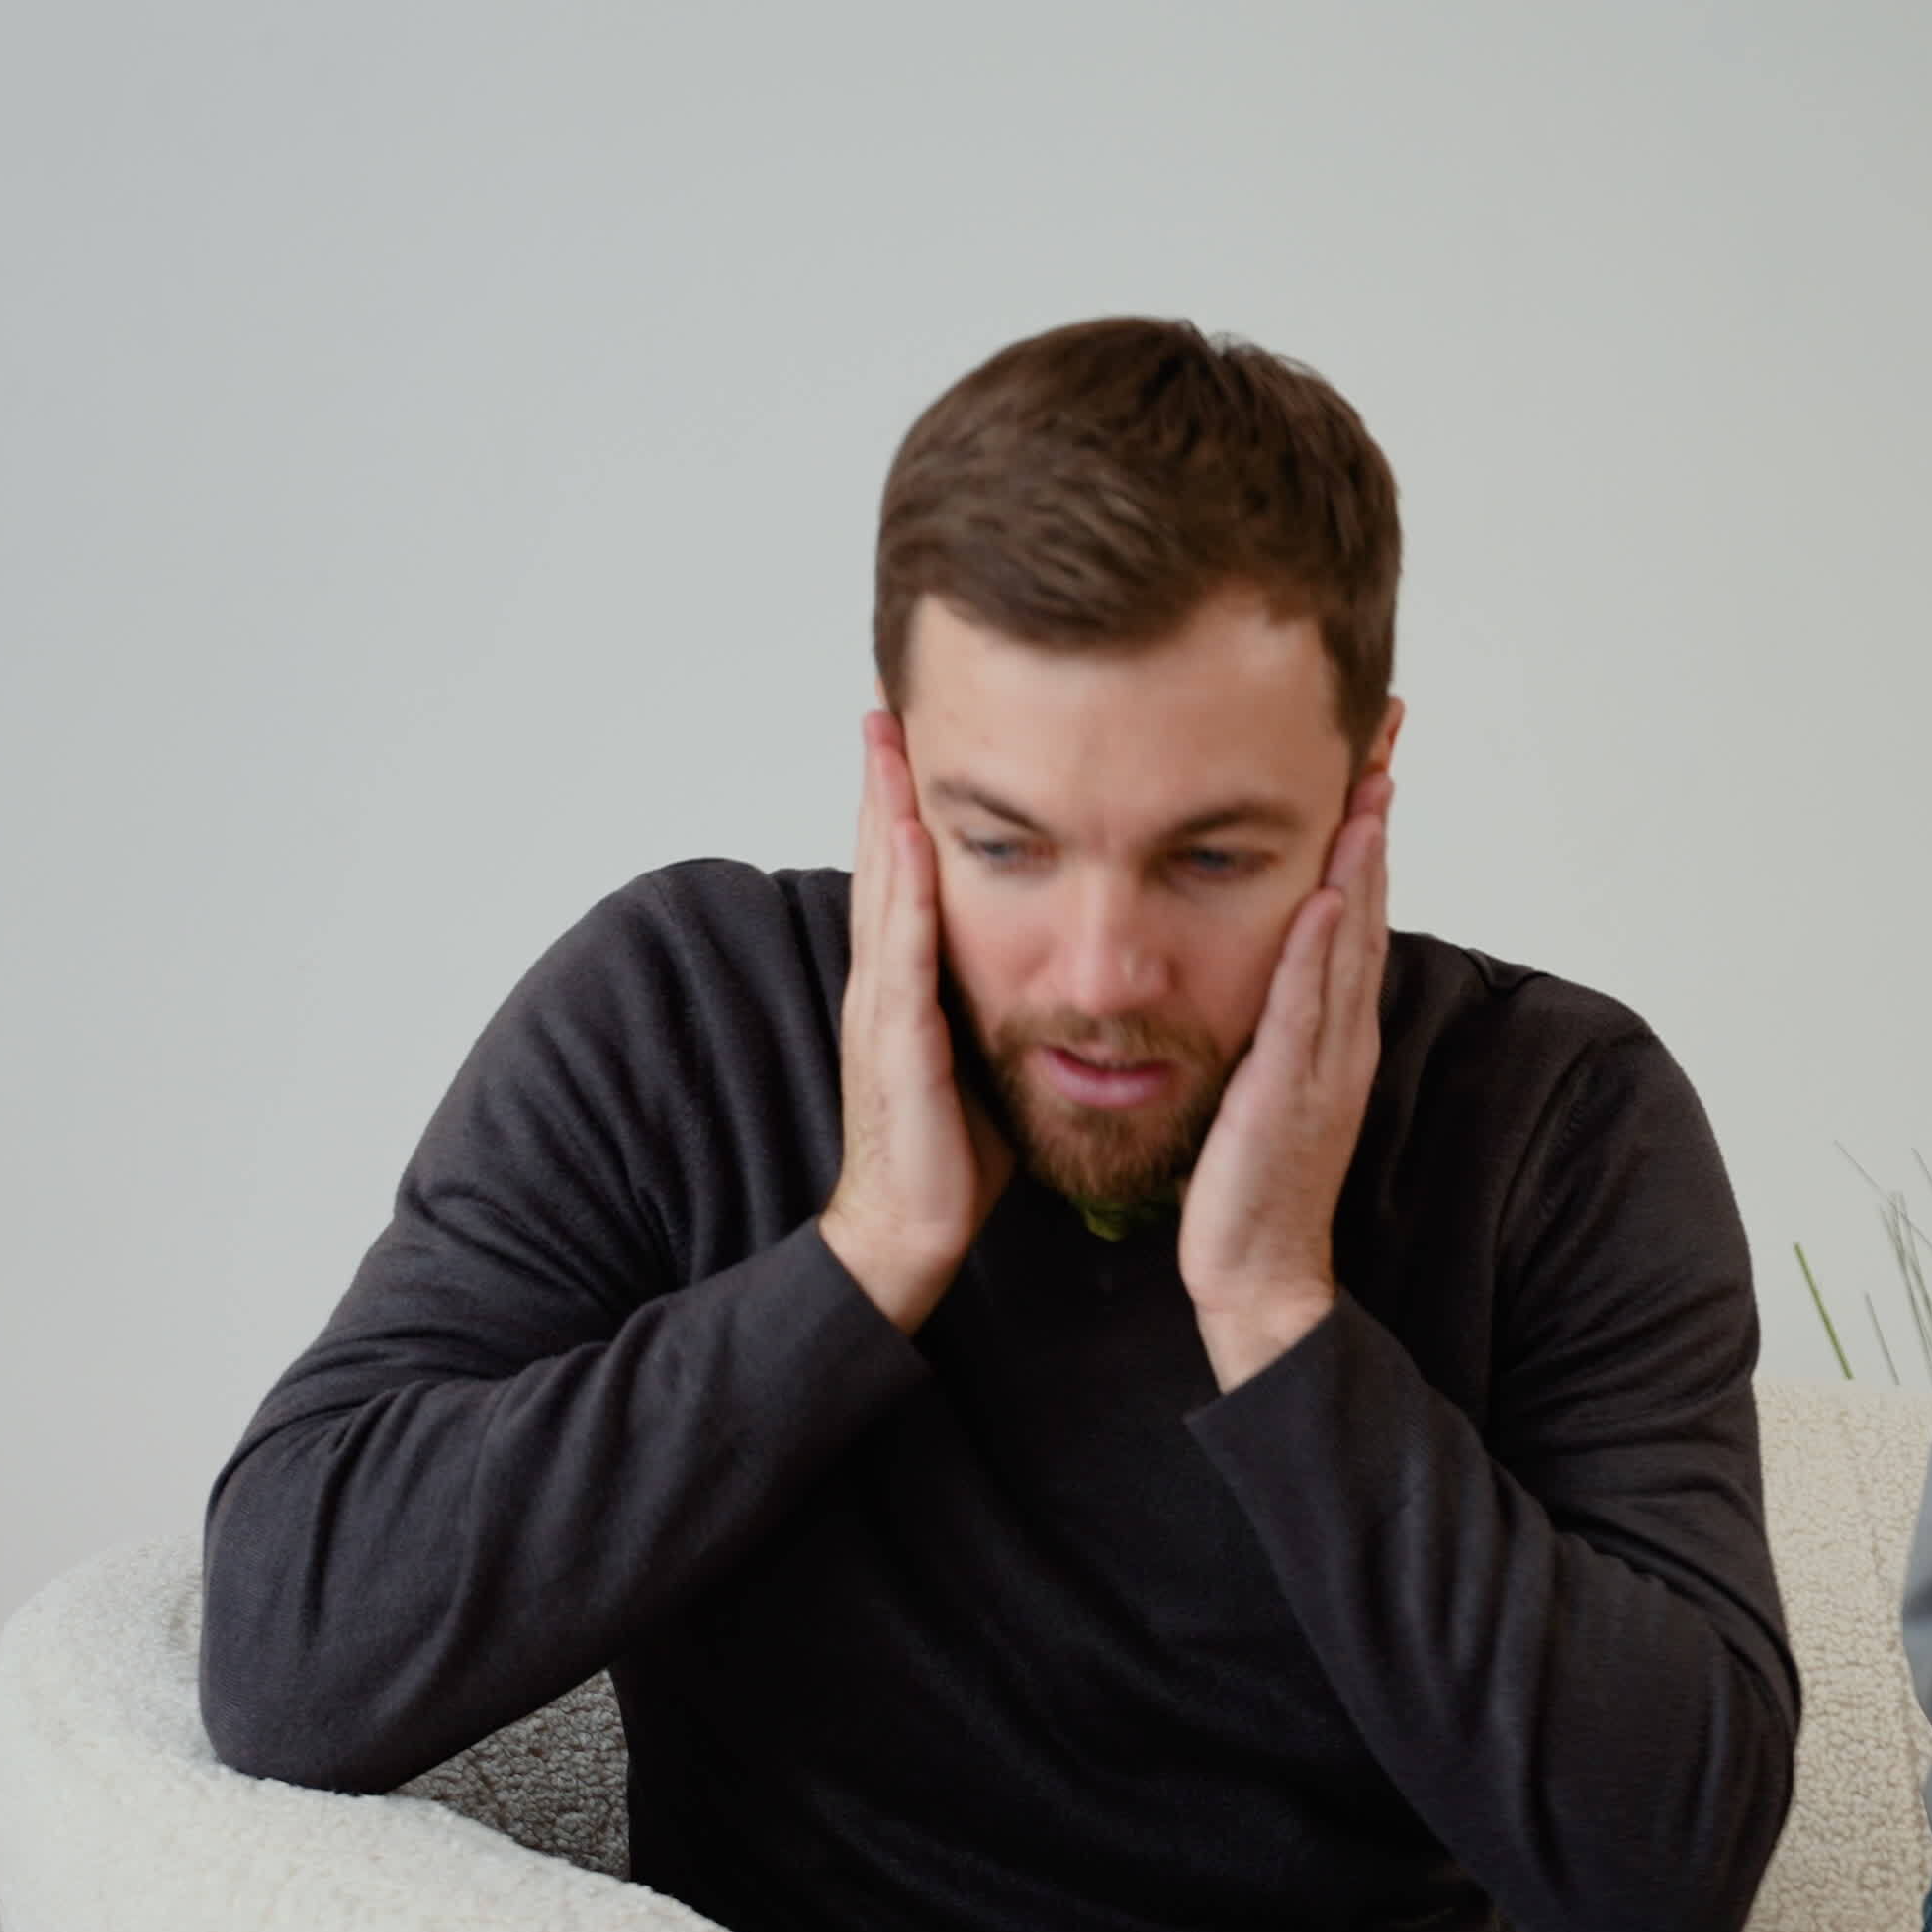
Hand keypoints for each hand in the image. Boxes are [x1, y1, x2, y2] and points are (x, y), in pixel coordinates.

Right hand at [817, 711, 1011, 1329]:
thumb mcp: (983, 1054)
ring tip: (883, 736)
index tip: (916, 725)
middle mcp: (885, 983)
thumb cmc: (952, 1155)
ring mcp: (882, 1011)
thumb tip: (1052, 962)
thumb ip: (1000, 1000)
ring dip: (879, 810)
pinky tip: (907, 839)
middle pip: (880, 857)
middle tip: (883, 694)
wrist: (909, 1237)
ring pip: (882, 889)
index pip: (907, 870)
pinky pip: (900, 955)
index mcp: (909, 983)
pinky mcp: (897, 1047)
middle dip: (880, 777)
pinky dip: (901, 892)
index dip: (905, 798)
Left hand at [1179, 772, 1393, 1389]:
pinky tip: (1328, 895)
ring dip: (1363, 864)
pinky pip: (1308, 1009)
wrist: (1260, 1279)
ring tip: (1369, 787)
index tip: (1368, 756)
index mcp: (1336, 1033)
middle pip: (1369, 906)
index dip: (1366, 831)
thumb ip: (1271, 1024)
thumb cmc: (1250, 1190)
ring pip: (1350, 946)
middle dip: (1376, 819)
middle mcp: (1344, 1039)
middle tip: (1384, 736)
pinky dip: (1322, 950)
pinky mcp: (1290, 1096)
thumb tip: (1260, 966)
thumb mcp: (1263, 1085)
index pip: (1358, 910)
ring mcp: (1325, 1066)